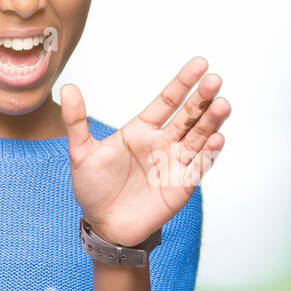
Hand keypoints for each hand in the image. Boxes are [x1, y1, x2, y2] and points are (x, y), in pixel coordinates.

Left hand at [60, 56, 229, 247]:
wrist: (105, 226)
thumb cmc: (94, 189)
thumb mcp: (81, 152)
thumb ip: (77, 121)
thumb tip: (67, 88)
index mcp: (142, 130)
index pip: (168, 100)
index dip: (183, 82)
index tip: (200, 64)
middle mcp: (163, 143)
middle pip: (188, 115)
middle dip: (202, 98)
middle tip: (215, 80)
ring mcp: (175, 163)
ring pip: (199, 137)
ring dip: (212, 121)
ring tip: (223, 105)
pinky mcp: (183, 185)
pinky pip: (200, 165)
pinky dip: (210, 152)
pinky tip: (217, 138)